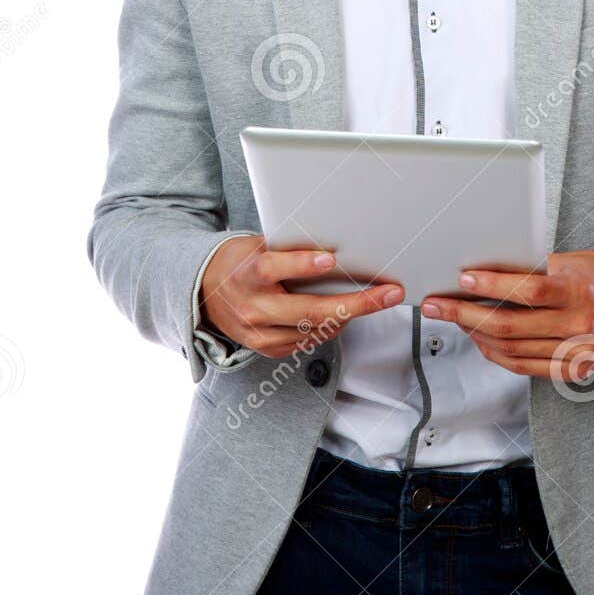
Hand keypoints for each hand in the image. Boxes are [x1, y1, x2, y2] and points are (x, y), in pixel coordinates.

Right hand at [199, 235, 403, 359]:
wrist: (204, 292)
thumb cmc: (239, 262)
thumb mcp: (257, 246)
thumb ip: (288, 250)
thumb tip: (334, 248)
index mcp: (248, 274)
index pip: (274, 268)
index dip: (302, 264)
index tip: (330, 259)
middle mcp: (254, 307)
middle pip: (310, 311)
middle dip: (356, 304)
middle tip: (389, 294)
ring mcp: (259, 333)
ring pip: (315, 330)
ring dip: (349, 316)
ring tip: (377, 300)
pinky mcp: (266, 348)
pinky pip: (307, 341)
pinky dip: (329, 327)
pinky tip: (344, 315)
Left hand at [419, 250, 593, 379]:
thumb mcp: (569, 261)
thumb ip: (533, 270)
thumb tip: (482, 272)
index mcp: (578, 291)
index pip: (529, 291)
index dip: (492, 286)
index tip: (463, 280)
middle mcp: (578, 325)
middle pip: (511, 326)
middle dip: (466, 315)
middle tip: (439, 305)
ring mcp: (576, 352)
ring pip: (512, 350)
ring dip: (476, 335)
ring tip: (454, 320)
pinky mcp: (574, 370)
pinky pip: (525, 367)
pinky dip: (497, 355)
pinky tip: (480, 340)